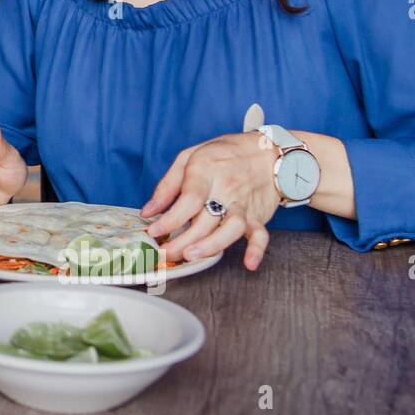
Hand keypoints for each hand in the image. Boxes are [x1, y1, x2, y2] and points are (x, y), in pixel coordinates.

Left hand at [141, 132, 280, 270]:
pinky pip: (261, 234)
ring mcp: (243, 204)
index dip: (169, 219)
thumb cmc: (224, 153)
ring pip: (231, 229)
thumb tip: (148, 211)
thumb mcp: (189, 157)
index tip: (153, 232)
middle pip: (204, 220)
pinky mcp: (259, 215)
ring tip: (191, 256)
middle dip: (181, 241)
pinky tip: (249, 264)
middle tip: (165, 253)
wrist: (266, 151)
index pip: (188, 200)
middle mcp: (226, 189)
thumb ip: (167, 185)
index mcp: (205, 172)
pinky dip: (257, 250)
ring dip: (211, 246)